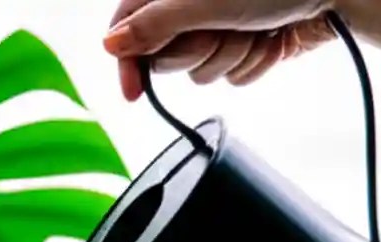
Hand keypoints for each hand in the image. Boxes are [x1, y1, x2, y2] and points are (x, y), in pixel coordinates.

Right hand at [103, 0, 341, 98]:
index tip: (133, 93)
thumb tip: (110, 45)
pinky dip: (255, 62)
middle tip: (225, 28)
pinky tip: (271, 38)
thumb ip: (153, 26)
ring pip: (203, 73)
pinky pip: (233, 77)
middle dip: (201, 51)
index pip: (128, 32)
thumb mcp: (204, 2)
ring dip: (234, 56)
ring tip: (256, 28)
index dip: (129, 64)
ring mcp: (218, 27)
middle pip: (167, 58)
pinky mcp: (243, 45)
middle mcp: (189, 8)